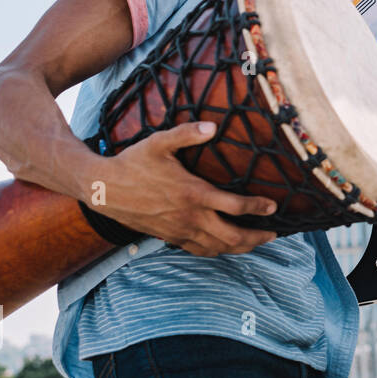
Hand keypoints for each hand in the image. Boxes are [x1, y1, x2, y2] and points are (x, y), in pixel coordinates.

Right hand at [91, 121, 278, 256]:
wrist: (102, 189)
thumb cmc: (132, 163)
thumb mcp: (159, 142)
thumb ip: (187, 134)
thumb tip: (213, 126)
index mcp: (194, 194)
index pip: (236, 206)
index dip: (259, 207)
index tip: (274, 207)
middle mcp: (190, 217)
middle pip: (233, 237)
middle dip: (257, 238)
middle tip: (274, 234)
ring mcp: (180, 231)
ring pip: (218, 248)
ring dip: (241, 248)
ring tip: (257, 243)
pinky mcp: (170, 237)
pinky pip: (200, 251)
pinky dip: (218, 251)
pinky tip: (225, 247)